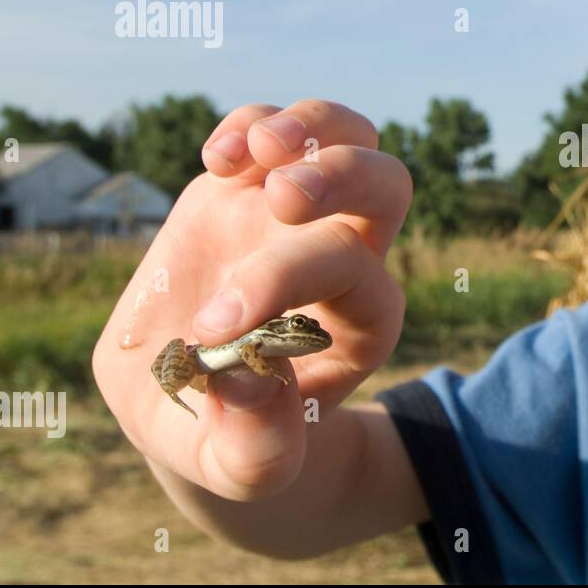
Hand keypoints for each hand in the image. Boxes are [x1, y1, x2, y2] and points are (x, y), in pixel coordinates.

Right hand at [92, 100, 410, 500]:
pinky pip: (274, 129)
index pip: (360, 283)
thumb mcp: (235, 465)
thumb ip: (254, 447)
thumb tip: (252, 378)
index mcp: (360, 326)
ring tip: (256, 152)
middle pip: (388, 188)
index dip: (292, 286)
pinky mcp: (247, 190)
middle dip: (344, 179)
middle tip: (282, 198)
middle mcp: (345, 259)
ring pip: (351, 137)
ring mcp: (299, 217)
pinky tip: (215, 158)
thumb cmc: (228, 439)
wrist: (198, 409)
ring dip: (312, 128)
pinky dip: (251, 123)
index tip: (216, 322)